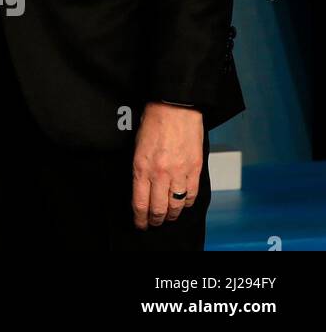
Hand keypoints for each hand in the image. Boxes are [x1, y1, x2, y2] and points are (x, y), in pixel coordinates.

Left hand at [131, 102, 203, 228]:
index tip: (140, 224)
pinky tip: (182, 204)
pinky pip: (192, 195)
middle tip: (154, 223)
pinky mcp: (195, 169)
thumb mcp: (137, 147)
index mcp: (141, 167)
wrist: (175, 108)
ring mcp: (179, 172)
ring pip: (176, 205)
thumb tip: (141, 190)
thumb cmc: (153, 123)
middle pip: (158, 209)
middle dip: (155, 220)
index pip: (140, 202)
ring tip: (168, 217)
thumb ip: (139, 169)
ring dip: (171, 215)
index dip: (140, 218)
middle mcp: (160, 173)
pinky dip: (187, 203)